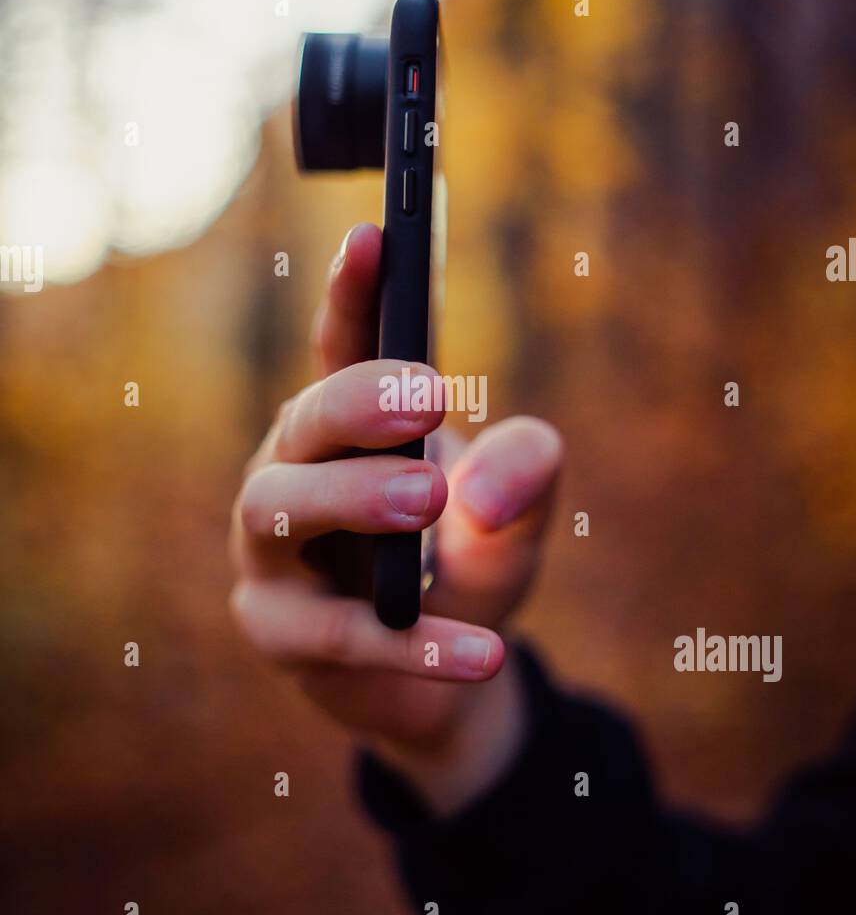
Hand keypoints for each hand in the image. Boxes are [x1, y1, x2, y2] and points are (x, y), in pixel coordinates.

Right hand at [229, 222, 562, 812]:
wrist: (438, 680)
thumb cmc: (461, 566)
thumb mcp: (515, 517)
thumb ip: (525, 476)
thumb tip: (485, 485)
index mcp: (346, 430)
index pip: (341, 347)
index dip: (353, 292)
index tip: (376, 235)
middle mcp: (292, 474)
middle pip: (299, 420)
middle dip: (357, 400)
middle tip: (427, 393)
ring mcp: (271, 556)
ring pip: (278, 511)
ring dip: (353, 497)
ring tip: (429, 496)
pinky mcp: (279, 632)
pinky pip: (334, 637)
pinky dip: (411, 643)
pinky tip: (483, 650)